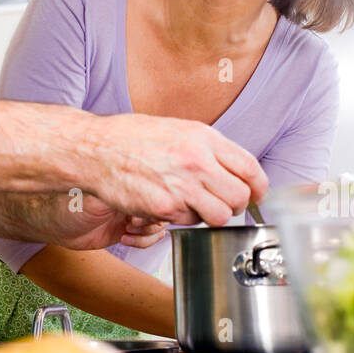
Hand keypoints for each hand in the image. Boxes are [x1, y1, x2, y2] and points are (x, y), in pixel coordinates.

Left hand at [23, 192, 167, 250]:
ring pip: (158, 222)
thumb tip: (146, 188)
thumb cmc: (67, 202)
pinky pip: (148, 237)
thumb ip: (122, 192)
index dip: (156, 198)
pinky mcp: (126, 229)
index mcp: (126, 178)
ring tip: (130, 229)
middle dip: (155, 215)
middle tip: (135, 221)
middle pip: (162, 203)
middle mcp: (130, 193)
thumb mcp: (96, 196)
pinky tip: (126, 238)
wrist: (51, 224)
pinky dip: (143, 241)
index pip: (156, 185)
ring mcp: (130, 211)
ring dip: (149, 230)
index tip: (148, 207)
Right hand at [76, 113, 267, 226]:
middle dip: (235, 206)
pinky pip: (188, 223)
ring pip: (219, 216)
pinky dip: (181, 219)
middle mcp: (197, 161)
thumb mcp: (176, 129)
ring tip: (192, 206)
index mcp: (203, 138)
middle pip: (240, 197)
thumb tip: (231, 168)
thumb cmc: (129, 137)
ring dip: (209, 216)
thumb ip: (206, 148)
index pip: (250, 168)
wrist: (94, 149)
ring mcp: (182, 185)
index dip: (259, 188)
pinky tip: (166, 204)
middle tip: (221, 204)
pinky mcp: (165, 207)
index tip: (257, 195)